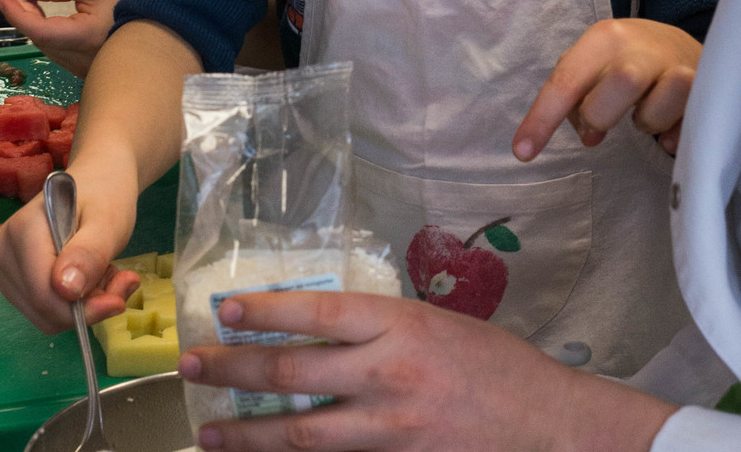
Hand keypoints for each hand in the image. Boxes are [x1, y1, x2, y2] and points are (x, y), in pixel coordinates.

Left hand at [0, 0, 135, 79]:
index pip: (39, 31)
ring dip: (31, 22)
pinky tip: (39, 14)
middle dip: (21, 13)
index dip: (17, 14)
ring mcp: (84, 69)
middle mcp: (81, 61)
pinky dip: (45, 32)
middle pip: (41, 39)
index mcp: (84, 39)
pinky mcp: (87, 70)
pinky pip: (58, 51)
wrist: (165, 18)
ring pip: (47, 47)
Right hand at [0, 145, 140, 333]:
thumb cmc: (104, 194)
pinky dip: (74, 304)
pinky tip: (92, 278)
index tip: (120, 297)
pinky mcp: (14, 280)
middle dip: (88, 306)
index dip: (85, 308)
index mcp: (22, 231)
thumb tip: (65, 291)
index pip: (44, 295)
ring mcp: (5, 267)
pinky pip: (45, 310)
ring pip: (46, 315)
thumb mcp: (107, 221)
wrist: (98, 179)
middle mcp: (3, 251)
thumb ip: (88, 254)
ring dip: (84, 306)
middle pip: (44, 309)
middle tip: (121, 280)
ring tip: (107, 274)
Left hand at [176, 289, 672, 450]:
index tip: (224, 309)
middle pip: (294, 372)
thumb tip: (321, 327)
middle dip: (235, 369)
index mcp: (398, 325)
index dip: (265, 311)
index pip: (316, 311)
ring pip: (303, 432)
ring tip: (209, 432)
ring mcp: (392, 429)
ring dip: (249, 433)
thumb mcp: (436, 323)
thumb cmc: (495, 365)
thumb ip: (381, 326)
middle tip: (192, 365)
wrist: (550, 426)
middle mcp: (388, 374)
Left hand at [513, 17, 699, 161]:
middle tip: (599, 126)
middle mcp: (640, 46)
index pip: (567, 79)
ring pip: (653, 111)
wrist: (679, 45)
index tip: (523, 152)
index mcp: (604, 37)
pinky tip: (671, 126)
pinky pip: (685, 129)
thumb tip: (587, 134)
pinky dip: (672, 137)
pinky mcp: (703, 90)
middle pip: (618, 85)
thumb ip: (579, 95)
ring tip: (644, 116)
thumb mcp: (597, 65)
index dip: (543, 118)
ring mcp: (675, 66)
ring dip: (644, 124)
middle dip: (601, 116)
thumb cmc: (626, 60)